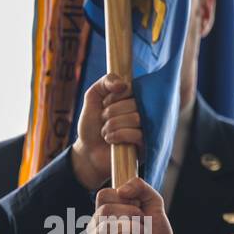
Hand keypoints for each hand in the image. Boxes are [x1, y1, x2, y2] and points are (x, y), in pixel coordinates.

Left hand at [71, 74, 142, 191]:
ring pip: (136, 118)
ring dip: (113, 124)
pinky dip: (118, 135)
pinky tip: (110, 140)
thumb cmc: (92, 125)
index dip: (115, 96)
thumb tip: (123, 84)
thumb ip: (106, 82)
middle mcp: (142, 112)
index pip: (132, 88)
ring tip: (105, 131)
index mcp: (132, 99)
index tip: (104, 104)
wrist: (87, 151)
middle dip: (111, 112)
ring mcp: (145, 129)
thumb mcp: (93, 97)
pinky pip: (137, 134)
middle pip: (134, 103)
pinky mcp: (145, 146)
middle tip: (103, 120)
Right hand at [89, 177, 174, 233]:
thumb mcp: (153, 203)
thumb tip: (121, 190)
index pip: (103, 195)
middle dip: (132, 215)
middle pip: (105, 210)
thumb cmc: (155, 231)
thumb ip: (140, 187)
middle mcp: (95, 225)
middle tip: (142, 226)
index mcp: (104, 210)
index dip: (125, 199)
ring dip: (132, 231)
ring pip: (107, 226)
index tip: (139, 209)